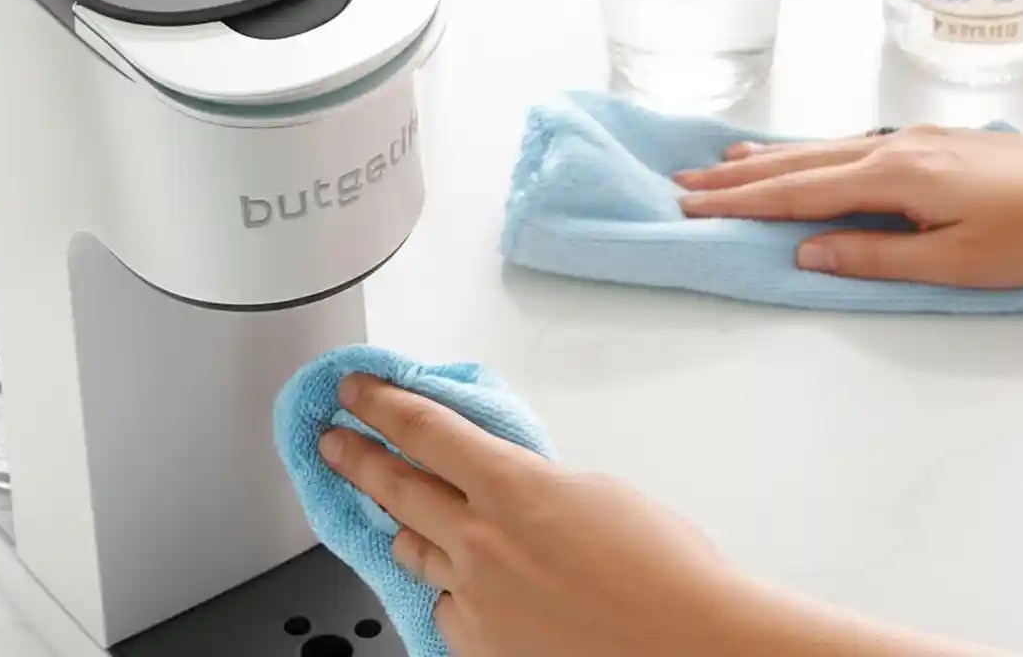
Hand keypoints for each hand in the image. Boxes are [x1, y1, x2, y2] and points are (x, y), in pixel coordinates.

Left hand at [318, 375, 1011, 656]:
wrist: (690, 646)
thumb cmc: (667, 572)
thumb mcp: (598, 494)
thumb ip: (535, 486)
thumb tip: (510, 490)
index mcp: (513, 486)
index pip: (425, 430)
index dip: (381, 404)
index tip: (355, 390)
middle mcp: (481, 541)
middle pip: (397, 486)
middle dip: (357, 458)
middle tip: (332, 442)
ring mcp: (475, 597)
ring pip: (416, 549)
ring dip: (404, 525)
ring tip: (395, 514)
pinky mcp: (479, 644)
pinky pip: (446, 606)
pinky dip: (452, 589)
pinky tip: (465, 585)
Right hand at [678, 126, 1022, 287]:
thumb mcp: (952, 262)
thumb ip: (873, 256)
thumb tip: (805, 253)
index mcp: (891, 178)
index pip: (797, 193)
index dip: (740, 203)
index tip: (690, 207)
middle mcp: (892, 148)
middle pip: (798, 162)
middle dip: (737, 176)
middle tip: (683, 182)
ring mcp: (910, 139)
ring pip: (820, 147)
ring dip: (767, 157)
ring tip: (721, 160)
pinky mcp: (928, 142)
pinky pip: (846, 143)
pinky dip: (808, 149)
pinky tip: (798, 151)